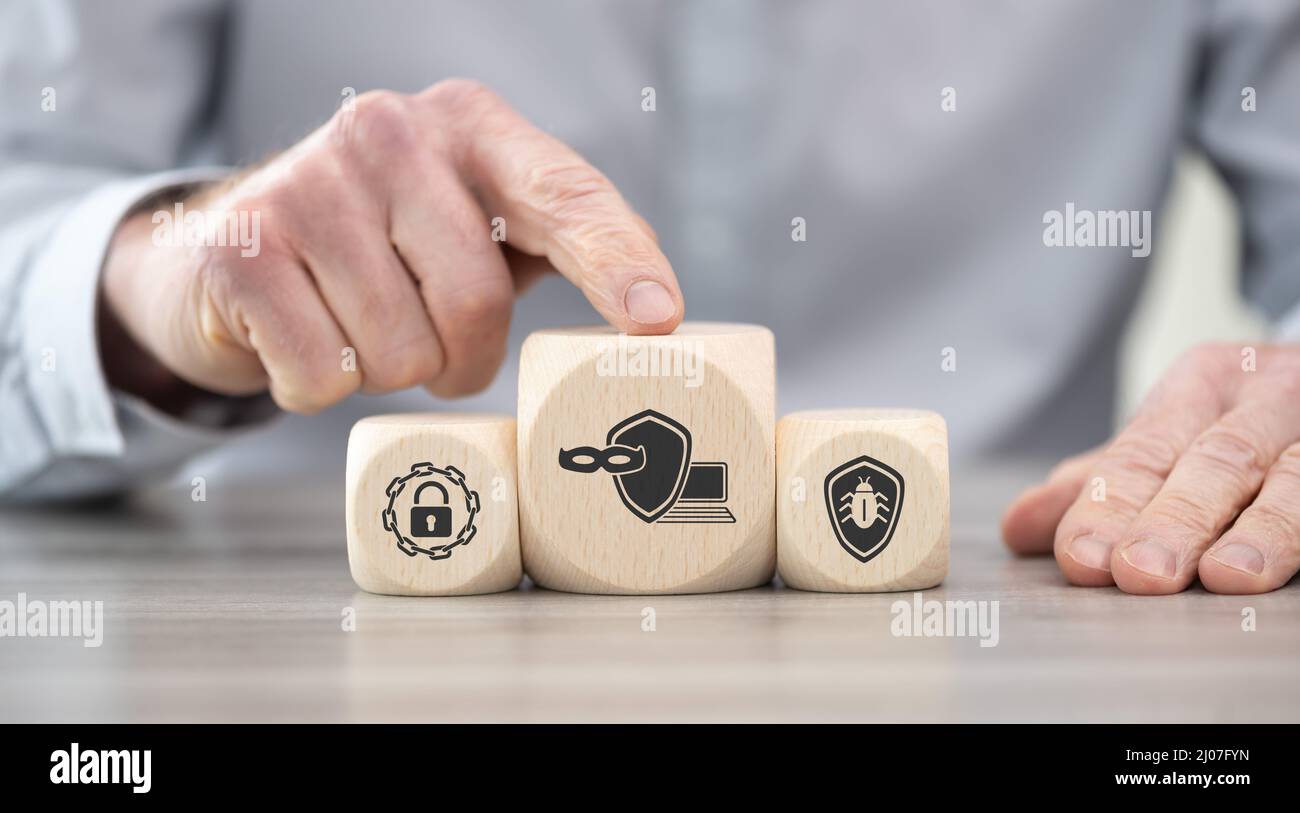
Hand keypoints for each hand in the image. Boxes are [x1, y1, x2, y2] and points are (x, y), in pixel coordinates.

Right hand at [100, 80, 682, 412]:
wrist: (226, 249)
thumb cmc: (383, 246)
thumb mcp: (471, 222)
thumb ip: (550, 242)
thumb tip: (652, 305)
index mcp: (470, 126)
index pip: (564, 194)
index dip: (616, 258)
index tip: (655, 319)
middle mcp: (391, 133)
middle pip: (477, 302)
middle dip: (465, 360)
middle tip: (438, 353)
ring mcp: (309, 182)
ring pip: (400, 353)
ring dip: (390, 372)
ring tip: (359, 328)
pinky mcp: (244, 246)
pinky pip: (322, 376)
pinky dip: (319, 388)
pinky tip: (305, 339)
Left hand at [1002, 342, 1299, 594]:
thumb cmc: (1236, 423)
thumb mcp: (1165, 441)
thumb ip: (1098, 487)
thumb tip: (1018, 527)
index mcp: (1201, 385)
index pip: (1146, 450)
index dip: (1112, 507)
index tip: (1082, 559)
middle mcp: (1267, 397)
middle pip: (1219, 460)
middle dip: (1177, 519)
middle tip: (1141, 574)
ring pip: (1297, 478)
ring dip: (1263, 532)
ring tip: (1226, 577)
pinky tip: (1293, 575)